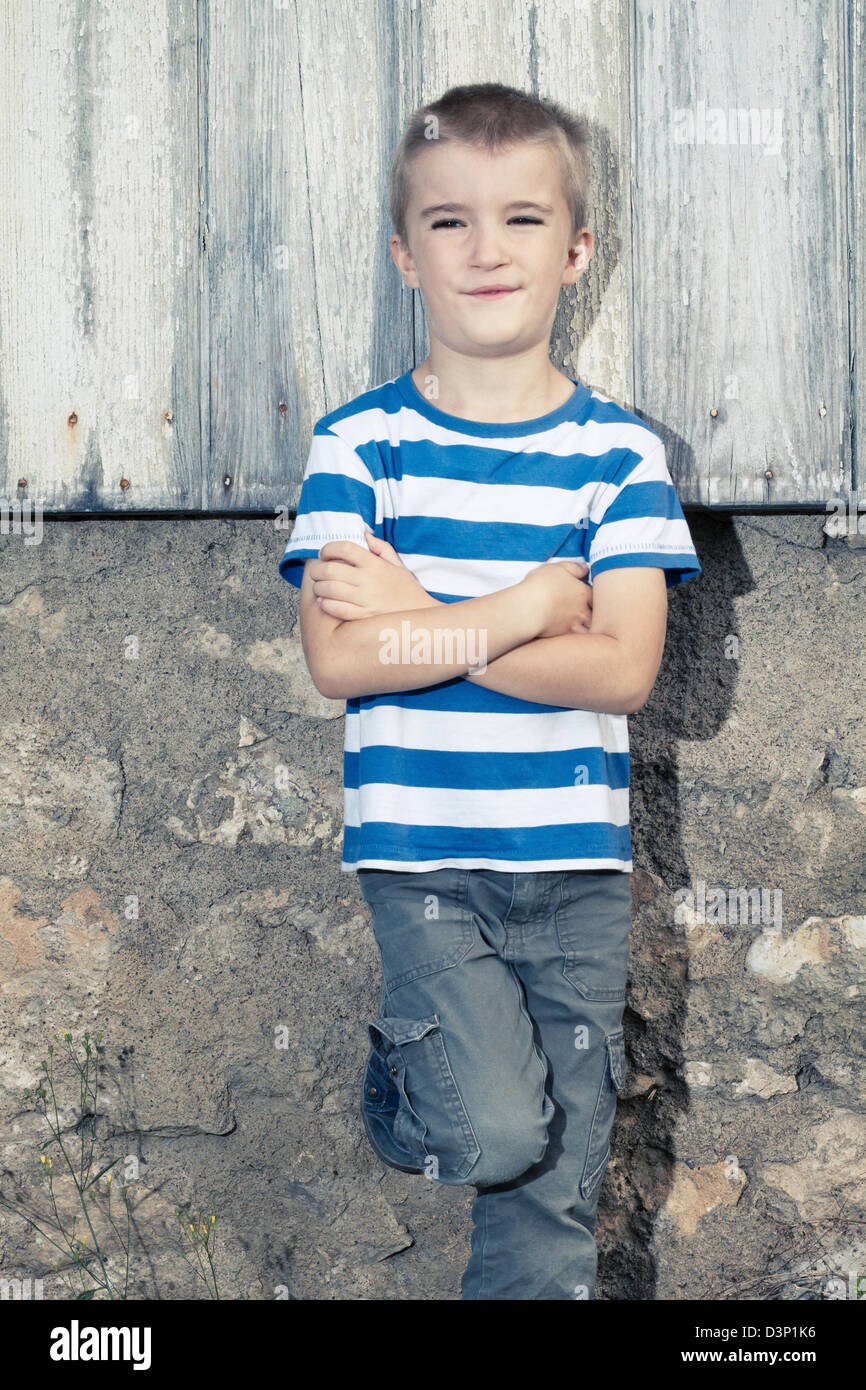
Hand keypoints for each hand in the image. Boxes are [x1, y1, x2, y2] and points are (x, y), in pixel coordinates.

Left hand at [308, 533, 438, 619]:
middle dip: (317, 570)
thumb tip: (364, 535)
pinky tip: (325, 601)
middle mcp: (369, 580)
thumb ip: (381, 548)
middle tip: (316, 572)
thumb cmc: (407, 590)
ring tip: (319, 587)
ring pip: (329, 589)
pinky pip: (336, 608)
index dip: (328, 548)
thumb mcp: (398, 565)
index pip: (344, 548)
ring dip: (318, 587)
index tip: (324, 554)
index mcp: (375, 564)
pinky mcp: (363, 616)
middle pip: (331, 569)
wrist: (419, 617)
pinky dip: (325, 604)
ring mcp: (365, 599)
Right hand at [518, 559, 592, 638]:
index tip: (586, 596)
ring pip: (588, 628)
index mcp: (582, 592)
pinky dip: (577, 638)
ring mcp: (573, 624)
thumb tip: (586, 569)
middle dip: (593, 613)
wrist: (527, 608)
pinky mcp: (564, 635)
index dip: (592, 596)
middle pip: (595, 614)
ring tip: (582, 626)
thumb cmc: (540, 585)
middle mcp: (581, 610)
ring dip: (587, 627)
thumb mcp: (558, 568)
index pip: (595, 595)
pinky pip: (576, 639)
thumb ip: (574, 568)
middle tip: (588, 612)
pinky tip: (572, 636)